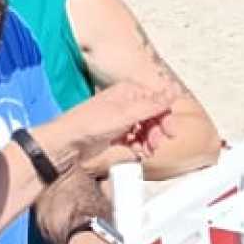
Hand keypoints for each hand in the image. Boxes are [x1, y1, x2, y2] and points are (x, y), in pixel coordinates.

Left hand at [57, 73, 176, 173]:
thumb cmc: (91, 123)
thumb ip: (152, 104)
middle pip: (153, 116)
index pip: (157, 101)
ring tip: (147, 151)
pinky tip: (137, 152)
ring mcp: (121, 119)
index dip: (165, 116)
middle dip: (157, 131)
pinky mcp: (116, 134)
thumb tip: (174, 92)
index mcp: (129, 91)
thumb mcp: (126, 113)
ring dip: (149, 141)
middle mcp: (126, 103)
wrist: (68, 142)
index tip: (170, 132)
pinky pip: (135, 140)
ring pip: (145, 130)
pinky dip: (139, 147)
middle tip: (157, 144)